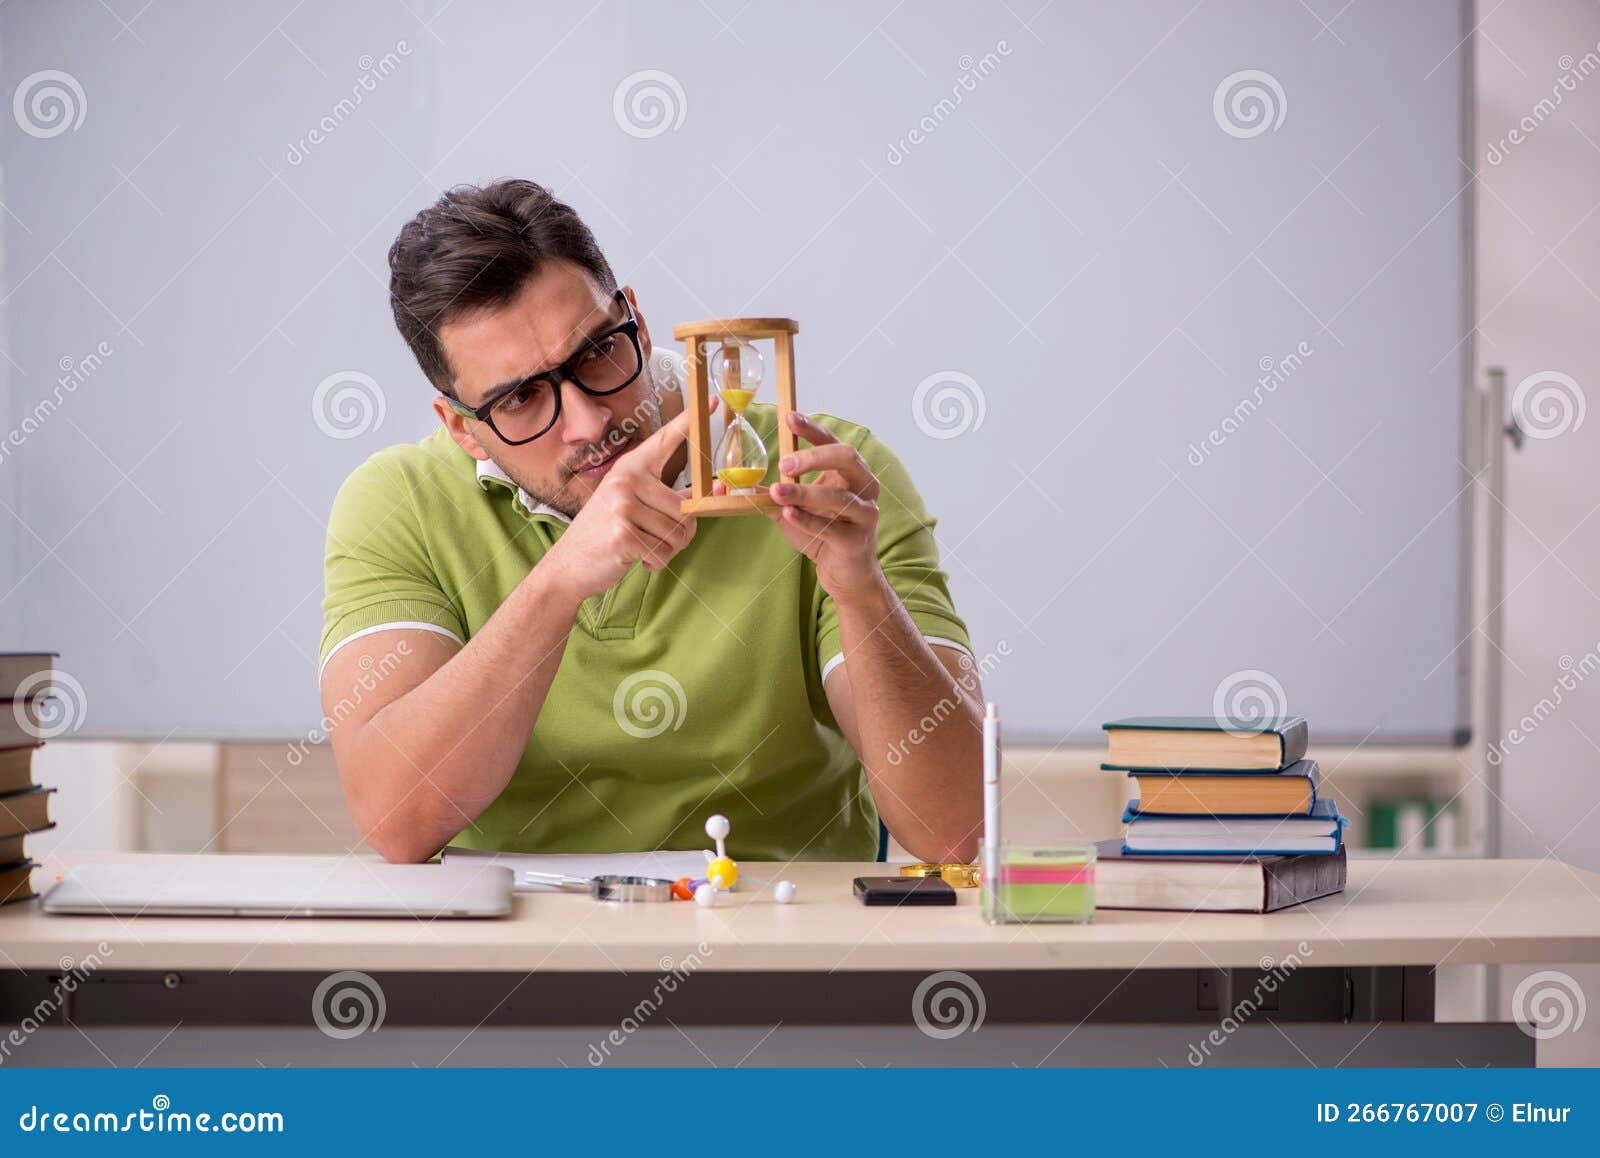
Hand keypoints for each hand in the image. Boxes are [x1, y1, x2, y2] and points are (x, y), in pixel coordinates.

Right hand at [541, 404, 699, 602]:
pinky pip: (663, 553)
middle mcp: (626, 480)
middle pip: (686, 510)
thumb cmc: (606, 533)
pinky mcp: (623, 534)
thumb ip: (674, 496)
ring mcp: (623, 505)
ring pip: (678, 534)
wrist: (568, 564)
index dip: (689, 423)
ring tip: (643, 548)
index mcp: (631, 468)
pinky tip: (636, 559)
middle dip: (680, 535)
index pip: (665, 441)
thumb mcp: (634, 506)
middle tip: (655, 540)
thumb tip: (717, 488)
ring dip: (667, 551)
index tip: (710, 400)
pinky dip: (656, 563)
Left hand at [763, 412, 882, 599]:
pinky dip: (809, 521)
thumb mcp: (792, 508)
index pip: (832, 442)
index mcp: (848, 472)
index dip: (812, 429)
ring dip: (805, 493)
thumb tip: (730, 484)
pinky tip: (790, 514)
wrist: (844, 573)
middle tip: (785, 463)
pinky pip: (833, 528)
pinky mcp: (857, 541)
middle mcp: (863, 487)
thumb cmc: (822, 534)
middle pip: (846, 458)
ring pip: (839, 497)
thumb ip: (769, 493)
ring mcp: (864, 514)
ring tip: (778, 491)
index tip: (789, 418)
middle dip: (814, 457)